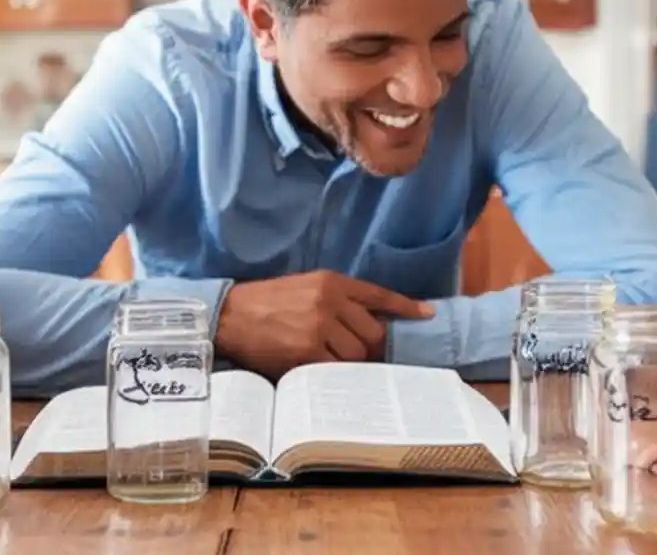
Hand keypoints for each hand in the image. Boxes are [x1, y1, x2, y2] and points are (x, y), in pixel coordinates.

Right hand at [215, 270, 434, 378]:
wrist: (229, 314)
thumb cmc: (266, 301)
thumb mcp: (305, 286)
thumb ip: (336, 299)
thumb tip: (369, 323)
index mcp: (331, 281)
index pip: (379, 295)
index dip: (405, 307)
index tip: (426, 315)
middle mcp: (330, 301)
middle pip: (373, 334)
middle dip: (371, 349)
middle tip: (359, 357)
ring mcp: (319, 327)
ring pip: (357, 355)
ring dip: (350, 364)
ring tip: (331, 362)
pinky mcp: (306, 352)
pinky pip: (335, 369)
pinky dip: (333, 375)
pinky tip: (322, 371)